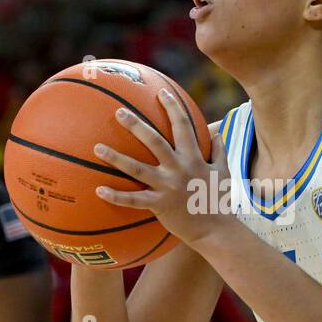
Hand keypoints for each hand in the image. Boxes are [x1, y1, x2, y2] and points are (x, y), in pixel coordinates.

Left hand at [92, 89, 230, 247]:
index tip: (162, 92)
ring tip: (97, 148)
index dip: (173, 107)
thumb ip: (219, 151)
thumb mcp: (224, 172)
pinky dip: (116, 196)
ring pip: (138, 168)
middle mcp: (179, 168)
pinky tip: (99, 190)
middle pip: (154, 141)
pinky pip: (134, 200)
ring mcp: (167, 187)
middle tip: (119, 112)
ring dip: (116, 158)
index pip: (183, 126)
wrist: (217, 230)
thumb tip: (218, 134)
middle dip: (136, 125)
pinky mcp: (159, 205)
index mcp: (194, 158)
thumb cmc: (219, 201)